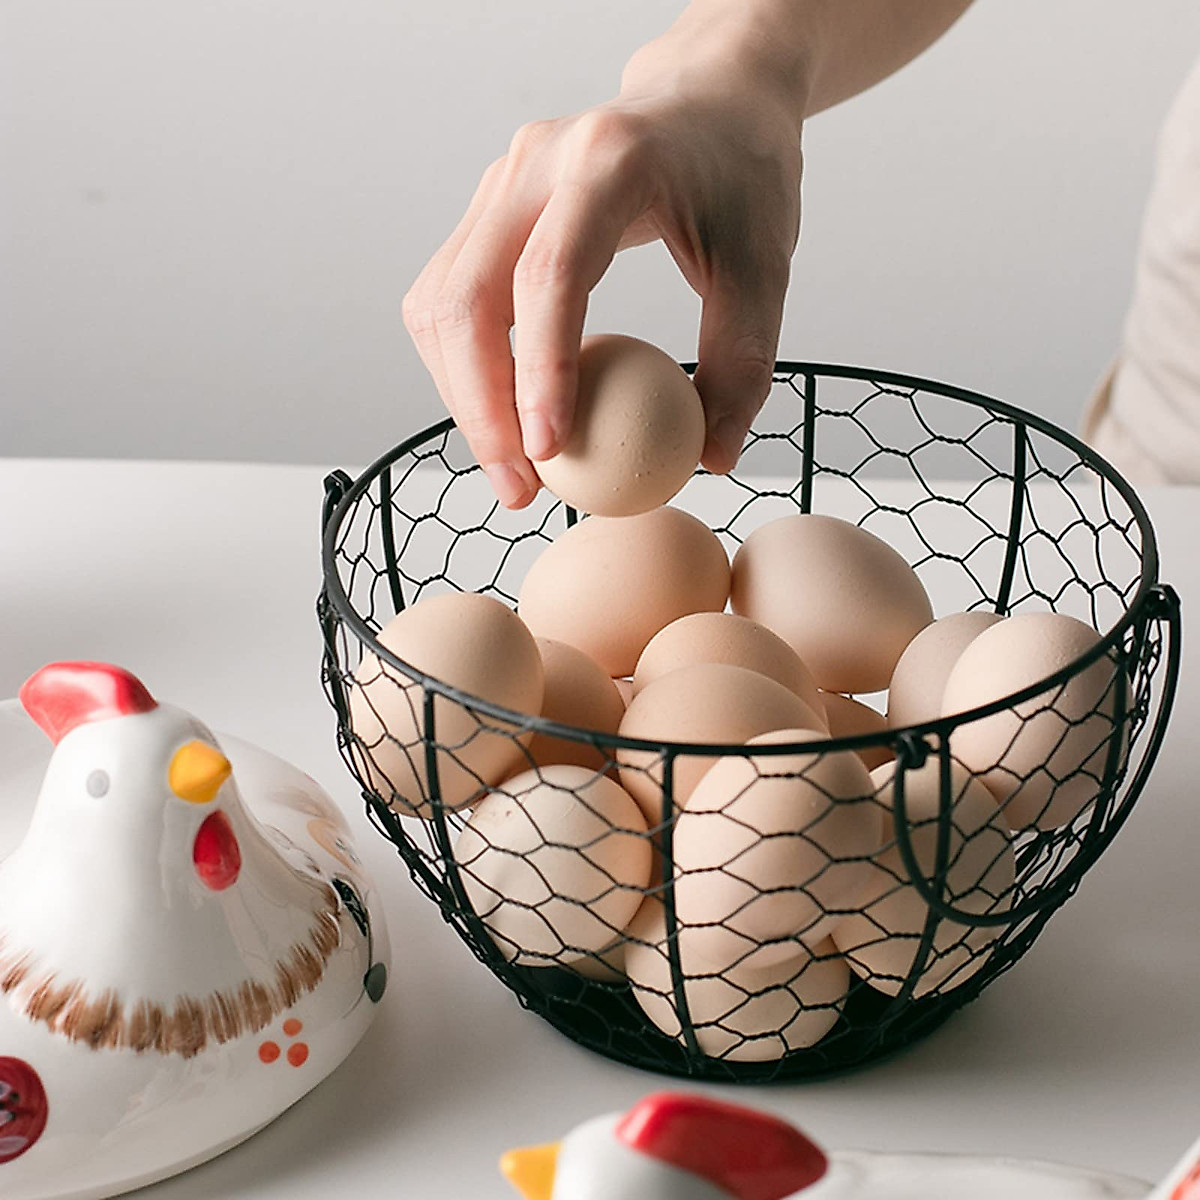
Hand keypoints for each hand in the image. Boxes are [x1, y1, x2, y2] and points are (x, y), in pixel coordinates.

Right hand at [402, 45, 803, 507]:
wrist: (710, 99)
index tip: (549, 452)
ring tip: (513, 468)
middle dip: (481, 407)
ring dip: (463, 396)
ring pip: (440, 303)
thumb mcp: (766, 266)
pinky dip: (464, 367)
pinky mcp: (488, 207)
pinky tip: (505, 413)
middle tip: (521, 491)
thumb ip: (744, 362)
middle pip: (468, 295)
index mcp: (610, 160)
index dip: (541, 368)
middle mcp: (536, 161)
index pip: (552, 271)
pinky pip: (447, 298)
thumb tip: (711, 458)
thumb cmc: (743, 177)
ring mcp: (501, 180)